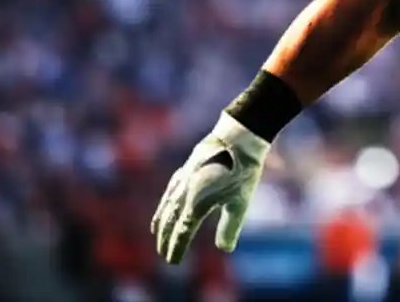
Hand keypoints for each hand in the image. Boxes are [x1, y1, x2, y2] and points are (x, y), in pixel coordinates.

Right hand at [152, 113, 269, 263]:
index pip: (182, 232)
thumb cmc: (242, 171)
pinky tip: (167, 203)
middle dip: (166, 239)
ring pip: (167, 205)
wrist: (238, 138)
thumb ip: (230, 226)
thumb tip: (225, 249)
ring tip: (156, 233)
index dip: (176, 248)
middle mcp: (184, 193)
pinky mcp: (186, 169)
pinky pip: (170, 190)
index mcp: (196, 203)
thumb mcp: (240, 202)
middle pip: (170, 221)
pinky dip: (165, 202)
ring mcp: (183, 180)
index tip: (172, 262)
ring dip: (162, 222)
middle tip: (163, 254)